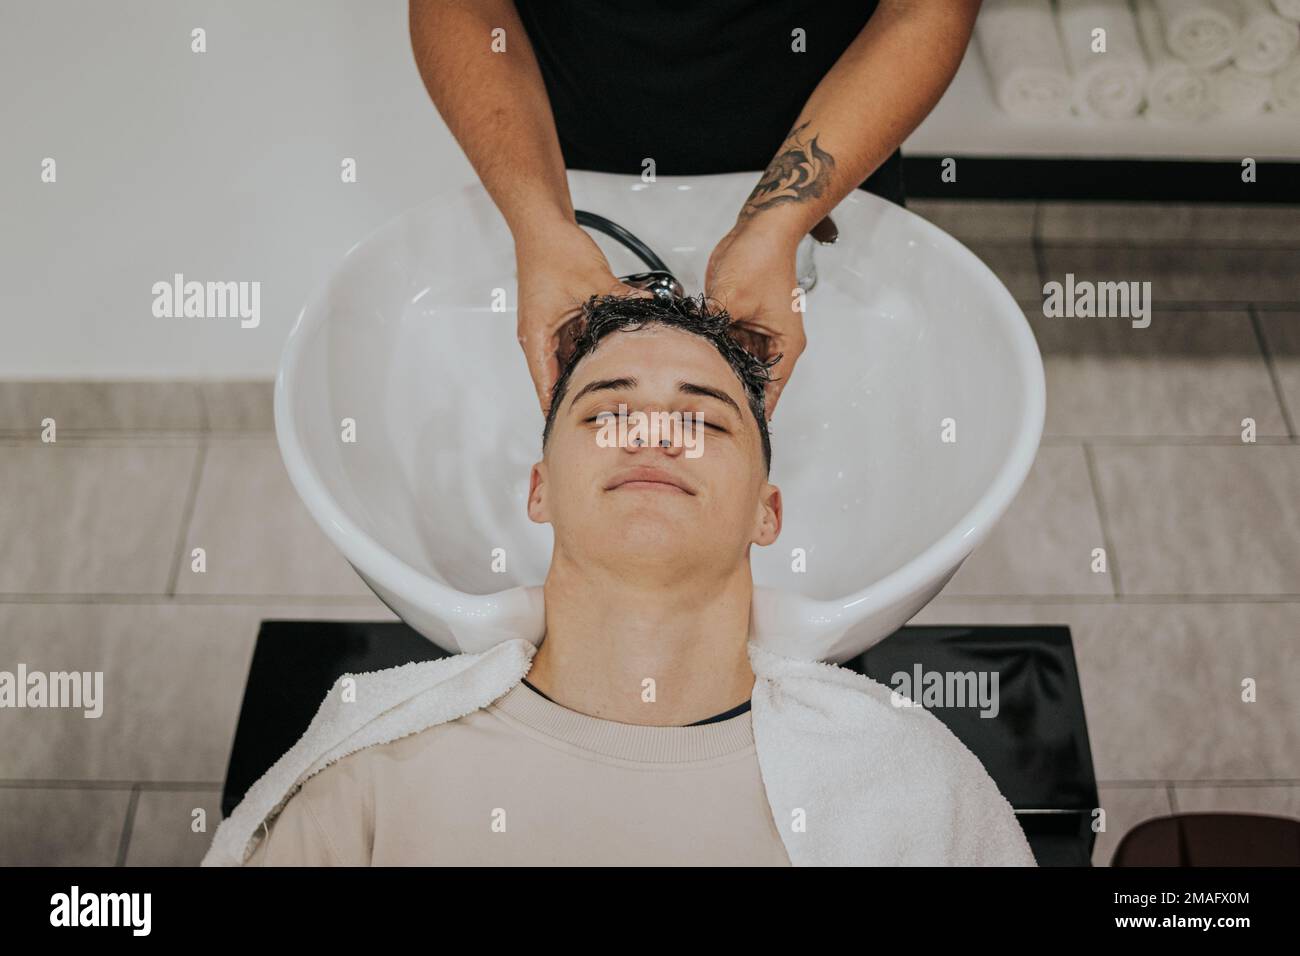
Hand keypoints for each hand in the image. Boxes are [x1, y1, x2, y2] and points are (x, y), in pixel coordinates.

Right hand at [515, 223, 653, 416]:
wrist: (542, 226)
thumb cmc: (553, 251)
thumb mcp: (593, 280)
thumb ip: (621, 301)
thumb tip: (648, 312)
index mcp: (537, 335)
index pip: (544, 384)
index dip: (557, 408)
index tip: (570, 428)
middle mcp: (539, 337)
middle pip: (556, 377)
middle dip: (577, 394)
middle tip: (602, 413)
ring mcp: (550, 328)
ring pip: (568, 361)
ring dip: (586, 372)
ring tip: (609, 391)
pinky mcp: (560, 318)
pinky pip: (575, 343)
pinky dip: (591, 351)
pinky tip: (611, 356)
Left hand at [703, 223, 805, 419]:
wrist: (760, 229)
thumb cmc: (761, 258)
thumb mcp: (733, 298)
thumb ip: (713, 327)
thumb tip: (691, 347)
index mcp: (786, 343)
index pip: (771, 389)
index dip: (755, 410)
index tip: (738, 428)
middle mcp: (774, 341)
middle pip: (753, 378)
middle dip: (732, 390)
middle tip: (707, 410)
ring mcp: (756, 331)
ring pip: (736, 362)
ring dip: (720, 369)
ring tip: (697, 389)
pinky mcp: (740, 319)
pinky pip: (726, 343)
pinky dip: (713, 350)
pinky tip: (695, 360)